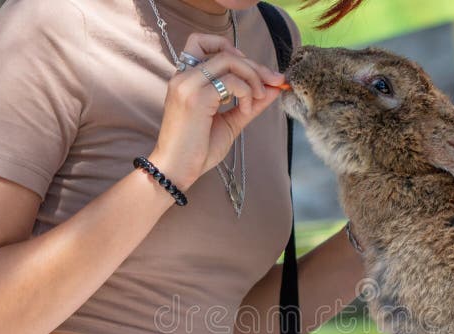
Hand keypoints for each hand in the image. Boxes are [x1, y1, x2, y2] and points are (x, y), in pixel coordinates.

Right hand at [150, 33, 285, 191]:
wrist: (177, 170)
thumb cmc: (198, 150)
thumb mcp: (231, 122)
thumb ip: (252, 103)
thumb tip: (276, 87)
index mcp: (186, 79)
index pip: (204, 42)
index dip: (232, 50)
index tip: (253, 71)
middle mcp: (184, 76)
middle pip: (225, 52)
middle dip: (255, 66)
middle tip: (274, 81)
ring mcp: (188, 85)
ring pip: (228, 60)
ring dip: (253, 77)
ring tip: (258, 99)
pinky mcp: (196, 97)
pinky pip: (230, 81)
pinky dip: (246, 92)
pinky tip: (246, 109)